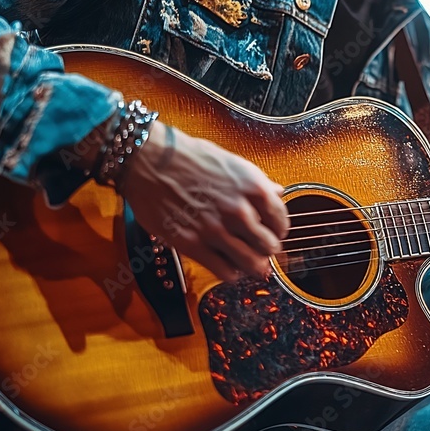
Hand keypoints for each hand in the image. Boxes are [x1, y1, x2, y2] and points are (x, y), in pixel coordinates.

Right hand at [121, 122, 288, 280]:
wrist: (148, 160)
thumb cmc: (187, 156)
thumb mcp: (232, 162)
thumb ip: (257, 182)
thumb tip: (278, 192)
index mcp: (252, 187)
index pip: (281, 221)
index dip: (278, 230)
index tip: (273, 233)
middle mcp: (238, 210)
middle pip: (269, 246)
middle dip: (266, 250)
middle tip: (259, 249)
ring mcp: (216, 229)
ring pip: (252, 264)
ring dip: (253, 266)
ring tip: (248, 262)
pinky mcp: (192, 244)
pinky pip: (225, 272)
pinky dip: (231, 273)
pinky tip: (227, 265)